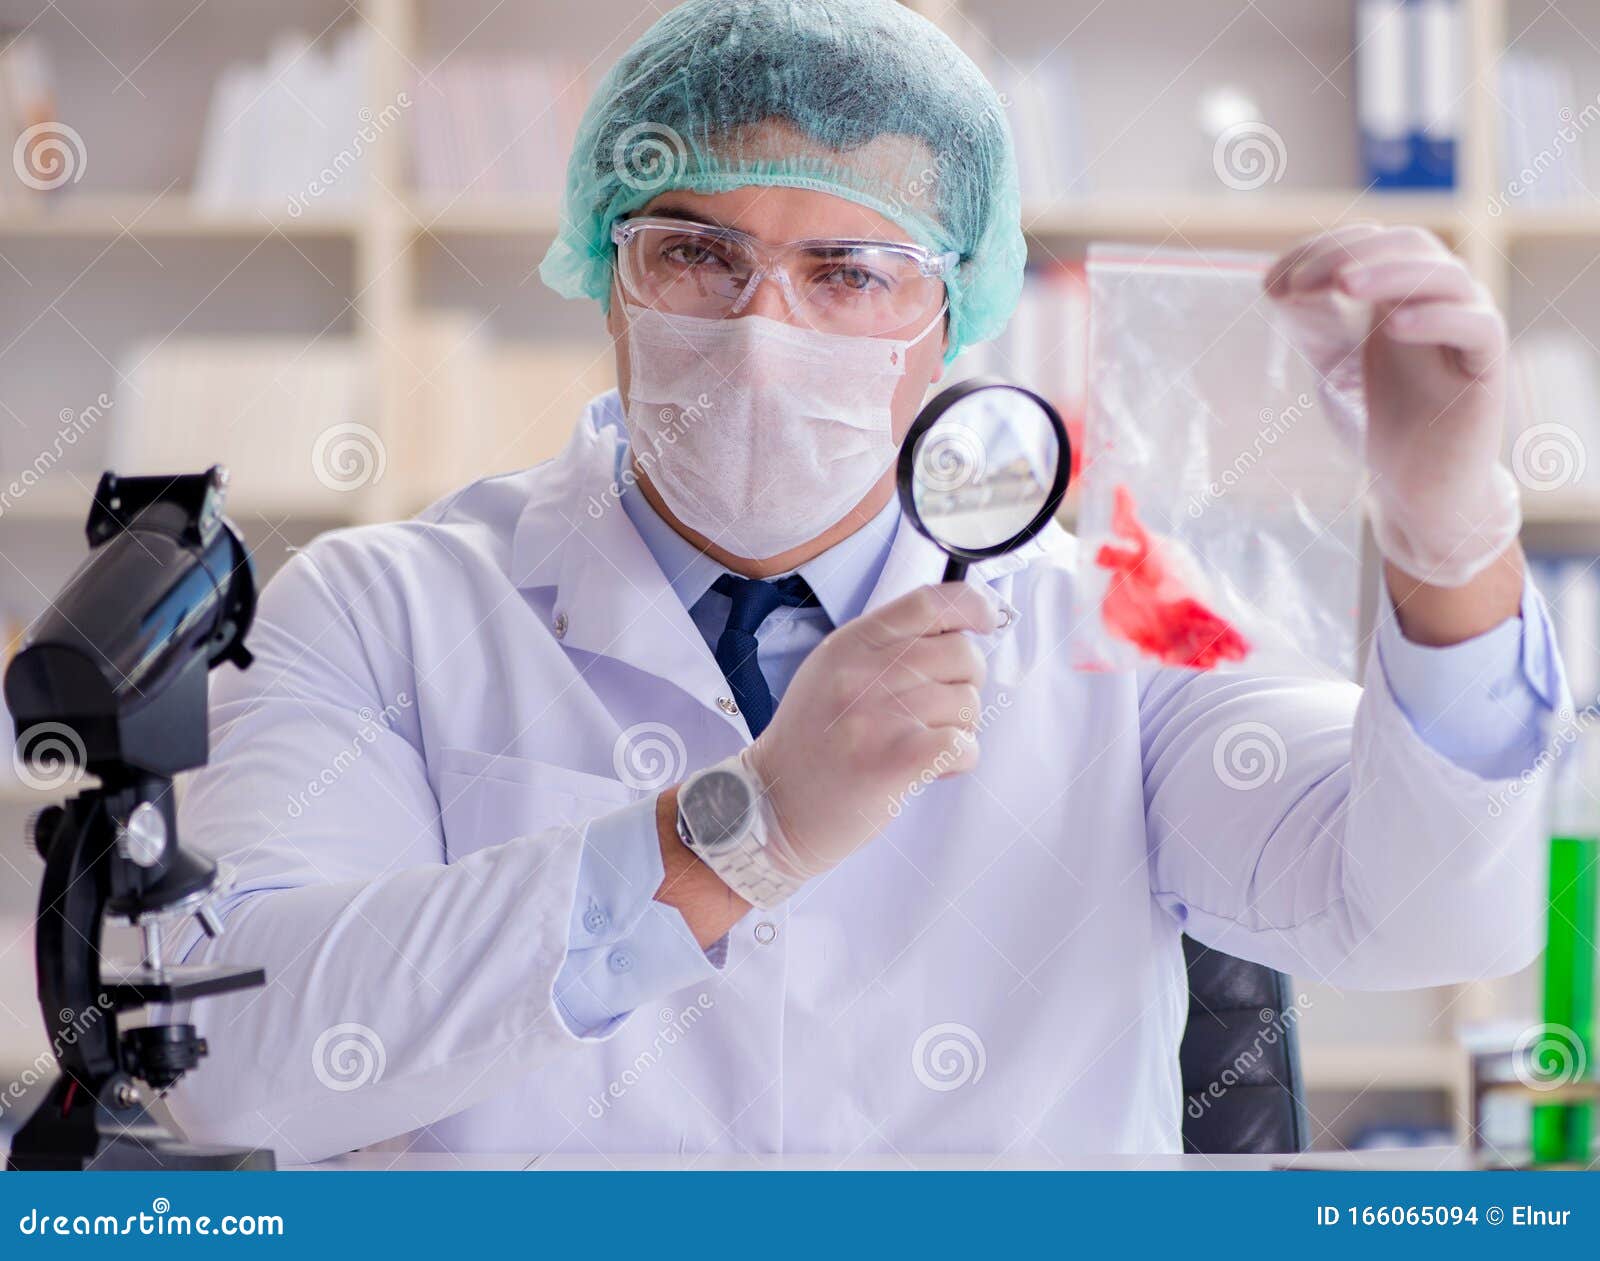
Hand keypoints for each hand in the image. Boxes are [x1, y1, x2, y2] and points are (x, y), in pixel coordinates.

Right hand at [746, 581, 998, 880]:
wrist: (770, 805)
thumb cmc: (810, 743)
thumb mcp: (831, 671)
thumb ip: (883, 646)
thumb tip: (954, 630)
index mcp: (851, 643)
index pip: (930, 602)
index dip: (972, 606)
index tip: (986, 622)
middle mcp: (864, 672)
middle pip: (961, 654)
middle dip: (968, 683)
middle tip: (942, 710)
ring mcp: (877, 716)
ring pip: (966, 703)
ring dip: (960, 729)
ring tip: (925, 745)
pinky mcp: (892, 761)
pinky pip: (961, 744)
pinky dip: (960, 759)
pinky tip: (933, 769)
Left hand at [1265, 224, 1520, 587]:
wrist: (1417, 489)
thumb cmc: (1381, 423)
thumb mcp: (1335, 364)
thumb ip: (1314, 323)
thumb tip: (1273, 280)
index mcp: (1402, 294)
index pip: (1372, 243)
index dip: (1324, 249)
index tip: (1272, 281)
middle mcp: (1440, 301)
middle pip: (1411, 246)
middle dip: (1351, 255)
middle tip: (1300, 285)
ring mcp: (1468, 329)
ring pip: (1446, 277)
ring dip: (1391, 274)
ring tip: (1343, 286)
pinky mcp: (1487, 368)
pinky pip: (1477, 326)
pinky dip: (1440, 317)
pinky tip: (1396, 326)